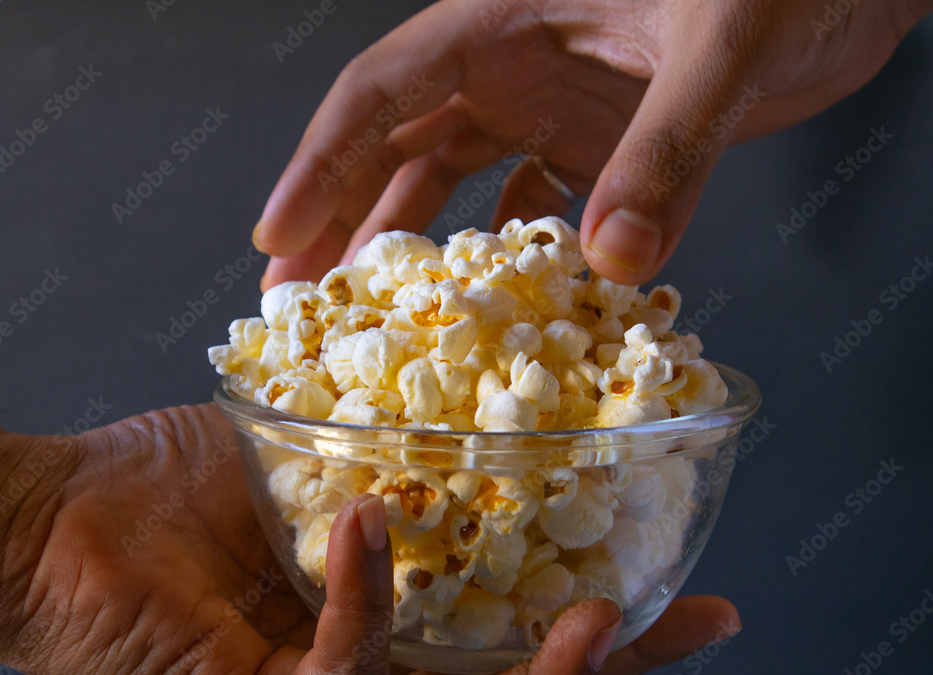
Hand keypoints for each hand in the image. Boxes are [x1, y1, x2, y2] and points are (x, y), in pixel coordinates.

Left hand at [0, 402, 738, 674]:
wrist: (55, 517)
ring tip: (592, 622)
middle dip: (608, 665)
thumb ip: (383, 431)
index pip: (516, 626)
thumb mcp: (309, 442)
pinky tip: (377, 526)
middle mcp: (373, 671)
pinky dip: (365, 604)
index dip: (603, 614)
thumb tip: (463, 367)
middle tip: (689, 623)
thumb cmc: (175, 483)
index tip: (684, 584)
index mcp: (394, 611)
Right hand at [254, 0, 927, 287]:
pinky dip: (517, 260)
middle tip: (298, 298)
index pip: (386, 90)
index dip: (323, 163)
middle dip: (340, 221)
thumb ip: (669, 146)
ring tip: (373, 317)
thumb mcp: (724, 41)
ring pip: (454, 185)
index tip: (278, 234)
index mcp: (508, 16)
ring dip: (412, 250)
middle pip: (397, 148)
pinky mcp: (596, 145)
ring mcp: (552, 107)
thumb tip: (615, 262)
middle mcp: (513, 64)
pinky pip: (534, 210)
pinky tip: (501, 306)